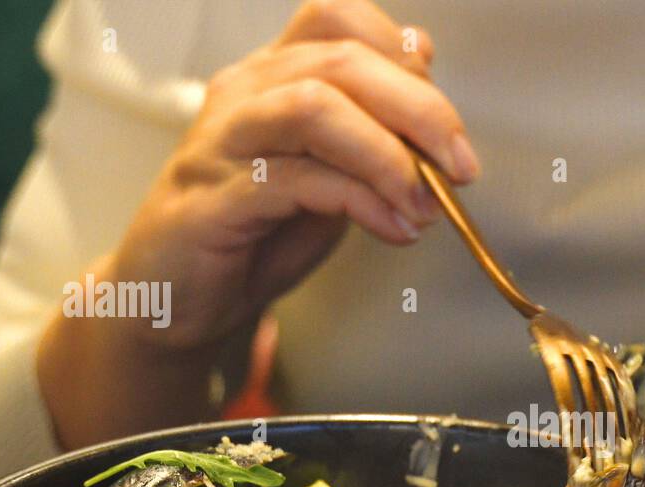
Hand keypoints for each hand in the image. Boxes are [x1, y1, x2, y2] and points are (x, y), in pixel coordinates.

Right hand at [108, 0, 477, 350]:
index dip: (402, 55)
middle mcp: (243, 94)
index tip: (446, 122)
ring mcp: (222, 142)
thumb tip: (429, 84)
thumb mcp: (330, 175)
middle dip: (419, 110)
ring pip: (312, 106)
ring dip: (388, 155)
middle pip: (339, 60)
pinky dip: (360, 201)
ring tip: (425, 204)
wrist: (183, 299)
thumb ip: (371, 132)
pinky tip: (393, 228)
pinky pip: (294, 180)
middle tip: (461, 167)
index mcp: (272, 76)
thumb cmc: (258, 234)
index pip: (337, 19)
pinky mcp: (212, 200)